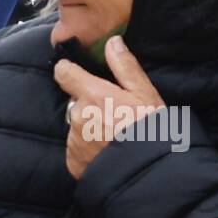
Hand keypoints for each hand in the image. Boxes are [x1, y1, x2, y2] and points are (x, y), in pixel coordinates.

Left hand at [54, 35, 164, 179]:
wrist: (150, 176)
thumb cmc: (153, 132)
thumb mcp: (146, 95)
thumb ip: (125, 67)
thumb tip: (112, 41)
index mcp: (93, 95)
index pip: (64, 73)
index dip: (70, 71)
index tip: (77, 74)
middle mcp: (78, 115)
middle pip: (76, 102)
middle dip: (91, 106)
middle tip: (116, 118)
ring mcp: (74, 140)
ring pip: (77, 126)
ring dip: (90, 129)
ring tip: (115, 139)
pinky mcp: (73, 162)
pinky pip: (77, 149)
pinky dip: (88, 151)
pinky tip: (108, 154)